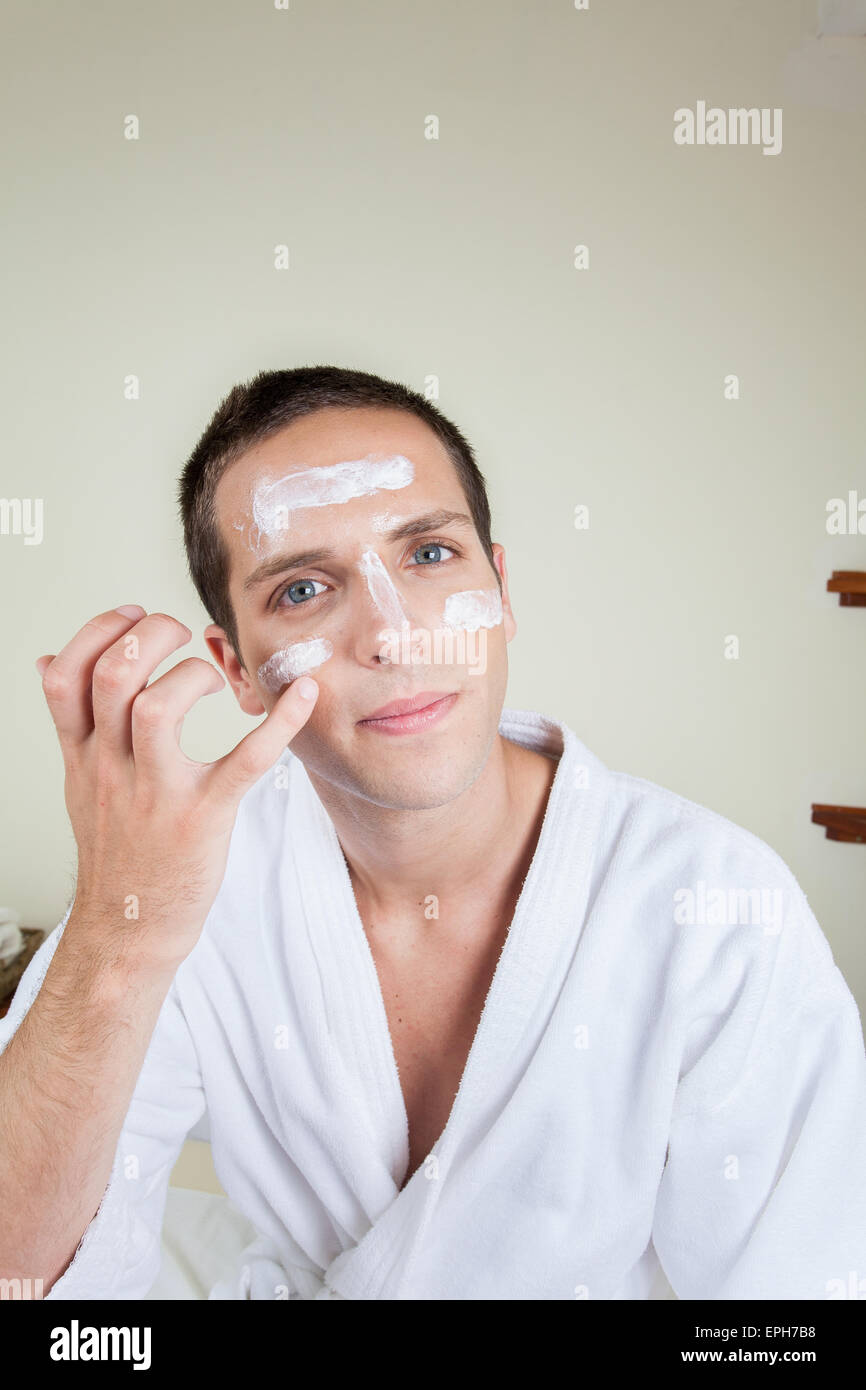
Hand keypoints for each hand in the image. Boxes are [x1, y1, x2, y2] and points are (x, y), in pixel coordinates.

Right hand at [36, 605, 317, 971]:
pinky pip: (243, 760)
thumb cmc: (116, 852)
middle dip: (150, 635)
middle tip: (181, 634)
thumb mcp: (78, 781)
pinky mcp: (203, 816)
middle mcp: (111, 767)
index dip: (98, 631)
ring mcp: (156, 792)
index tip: (133, 616)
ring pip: (158, 708)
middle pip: (113, 676)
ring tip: (217, 678)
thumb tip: (47, 661)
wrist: (128, 930)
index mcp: (83, 754)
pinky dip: (280, 723)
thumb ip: (72, 721)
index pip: (65, 674)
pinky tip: (304, 695)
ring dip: (194, 675)